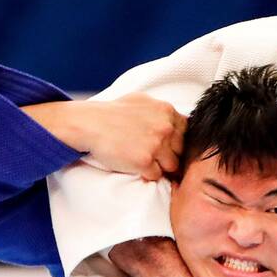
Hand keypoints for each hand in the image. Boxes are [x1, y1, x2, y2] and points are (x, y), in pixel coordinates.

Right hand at [24, 93, 185, 179]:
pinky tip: (134, 165)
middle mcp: (165, 127)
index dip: (176, 141)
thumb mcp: (141, 101)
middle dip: (169, 155)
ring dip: (159, 167)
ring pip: (171, 166)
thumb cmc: (113, 113)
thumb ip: (162, 112)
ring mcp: (156, 145)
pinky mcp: (145, 161)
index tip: (164, 145)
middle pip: (181, 151)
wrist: (90, 124)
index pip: (186, 132)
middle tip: (151, 154)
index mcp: (166, 111)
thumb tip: (177, 122)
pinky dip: (147, 174)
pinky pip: (156, 175)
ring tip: (143, 160)